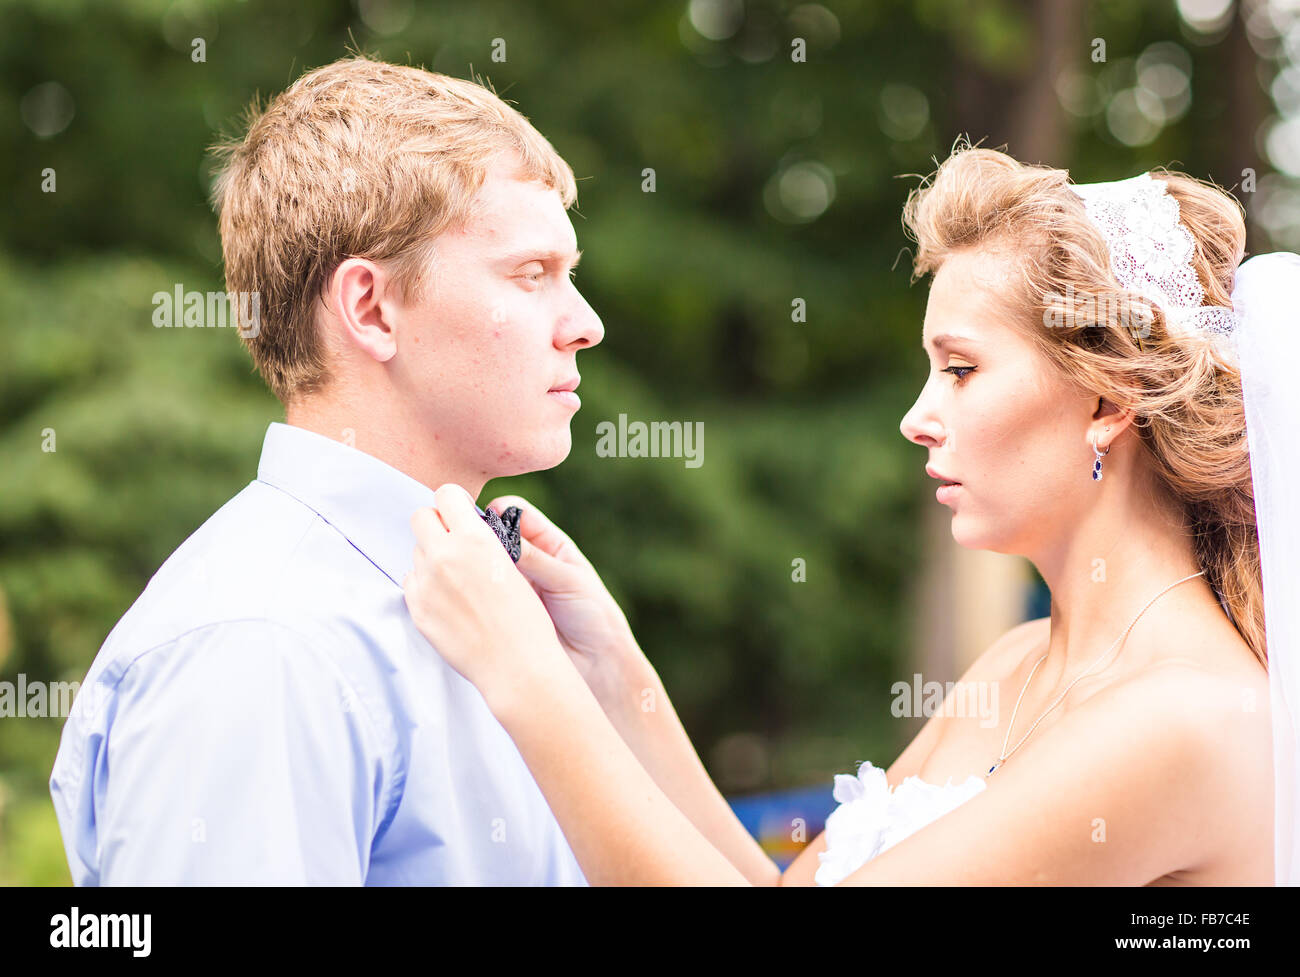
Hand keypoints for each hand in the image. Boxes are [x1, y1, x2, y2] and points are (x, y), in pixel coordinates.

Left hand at [404, 484, 569, 705]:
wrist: (517, 666)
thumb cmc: (525, 618)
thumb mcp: (510, 566)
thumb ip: (479, 542)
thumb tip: (463, 525)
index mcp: (474, 539)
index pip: (445, 495)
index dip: (453, 503)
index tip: (460, 514)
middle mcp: (445, 556)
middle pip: (420, 517)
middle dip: (435, 523)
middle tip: (452, 541)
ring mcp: (426, 584)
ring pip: (417, 552)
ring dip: (432, 558)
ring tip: (458, 581)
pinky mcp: (417, 609)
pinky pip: (411, 583)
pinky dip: (426, 586)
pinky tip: (449, 602)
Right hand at [482, 494, 646, 693]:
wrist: (596, 662)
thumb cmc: (592, 615)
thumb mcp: (568, 581)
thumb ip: (537, 560)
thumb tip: (501, 536)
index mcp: (548, 543)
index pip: (517, 514)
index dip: (498, 512)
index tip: (484, 519)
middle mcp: (528, 560)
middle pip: (494, 535)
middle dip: (478, 533)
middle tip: (466, 541)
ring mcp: (511, 584)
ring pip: (482, 563)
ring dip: (471, 562)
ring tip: (463, 566)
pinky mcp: (501, 608)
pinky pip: (479, 591)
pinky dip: (469, 588)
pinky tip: (463, 591)